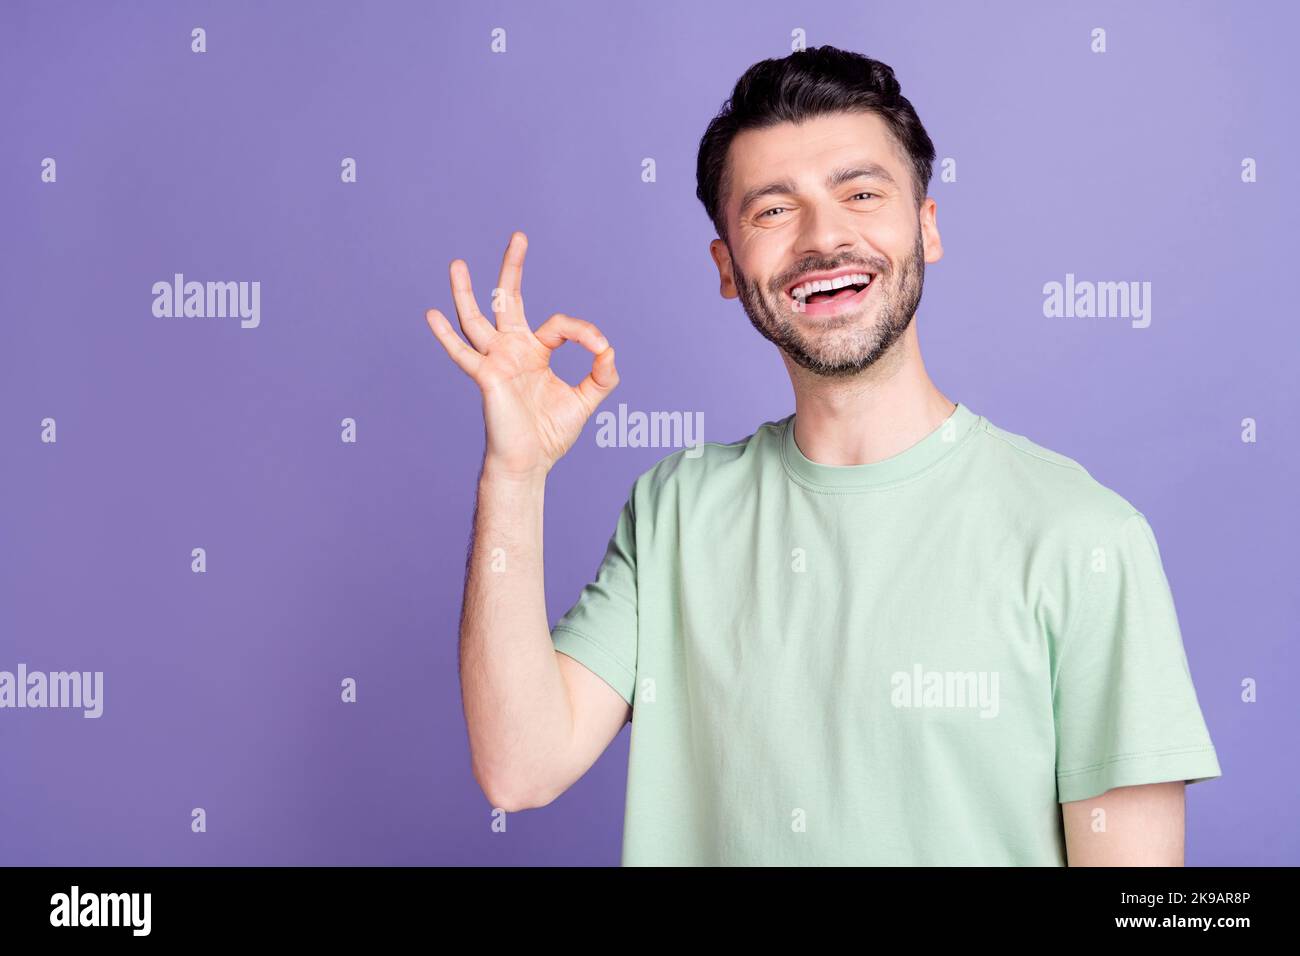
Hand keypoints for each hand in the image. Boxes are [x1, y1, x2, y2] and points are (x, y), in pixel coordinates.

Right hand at [425, 232, 618, 478]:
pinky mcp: (485, 377)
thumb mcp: (585, 399)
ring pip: (477, 319)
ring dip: (467, 292)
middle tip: (518, 237)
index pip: (559, 325)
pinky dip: (446, 336)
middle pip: (508, 300)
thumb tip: (609, 350)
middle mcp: (512, 349)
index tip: (600, 350)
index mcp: (535, 351)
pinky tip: (432, 315)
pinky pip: (463, 354)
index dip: (583, 332)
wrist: (530, 463)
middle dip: (513, 268)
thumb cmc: (551, 433)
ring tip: (458, 263)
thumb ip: (601, 374)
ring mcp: (495, 361)